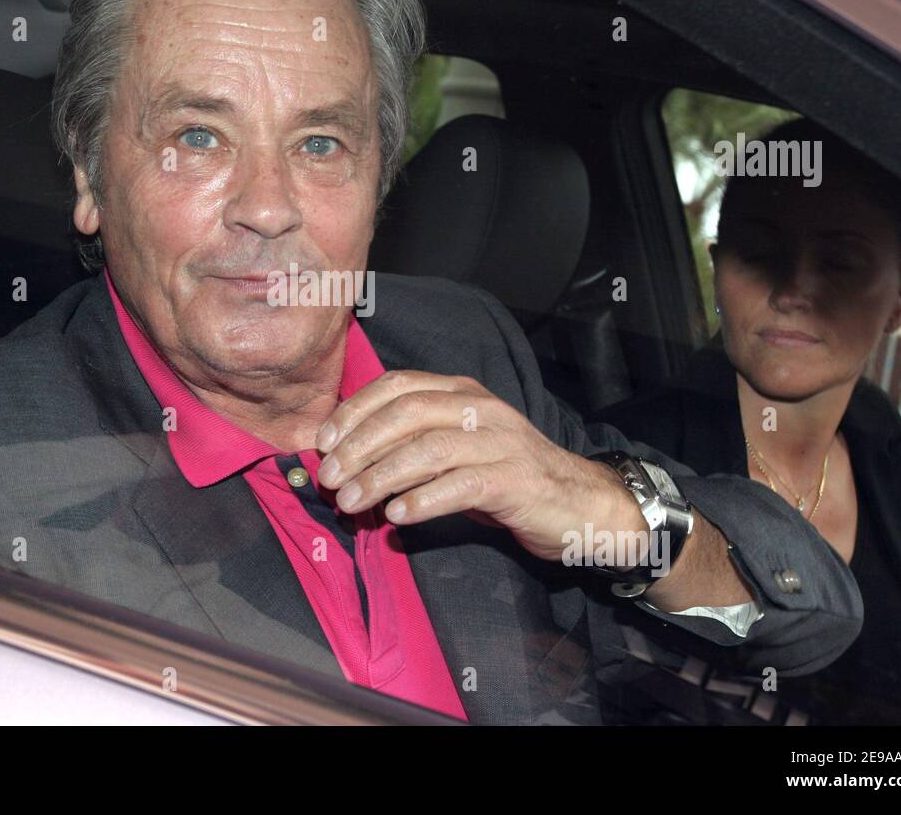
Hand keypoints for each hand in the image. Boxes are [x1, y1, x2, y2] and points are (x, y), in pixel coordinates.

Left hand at [314, 370, 643, 562]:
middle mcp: (479, 408)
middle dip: (360, 445)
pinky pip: (460, 486)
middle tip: (331, 478)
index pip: (397, 386)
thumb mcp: (455, 449)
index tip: (324, 443)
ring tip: (351, 502)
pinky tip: (397, 516)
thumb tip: (348, 461)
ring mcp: (500, 442)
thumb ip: (411, 446)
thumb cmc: (503, 476)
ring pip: (428, 450)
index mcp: (460, 391)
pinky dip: (423, 500)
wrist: (576, 502)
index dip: (354, 411)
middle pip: (406, 414)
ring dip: (381, 476)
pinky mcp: (515, 480)